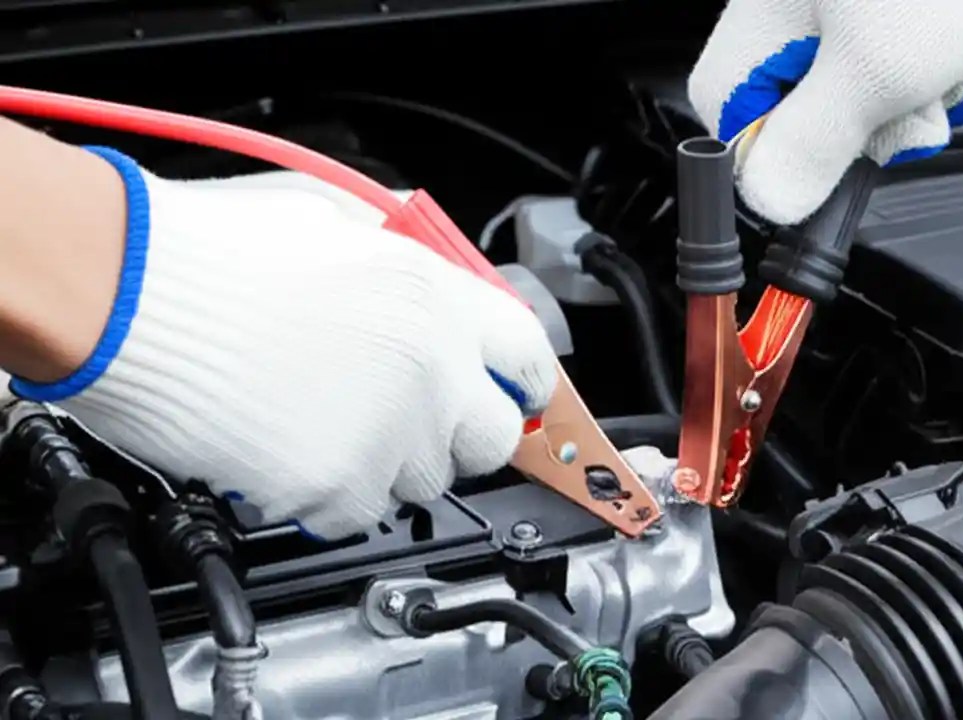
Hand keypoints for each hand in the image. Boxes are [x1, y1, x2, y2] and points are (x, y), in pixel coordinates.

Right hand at [7, 148, 557, 539]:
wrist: (129, 294)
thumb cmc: (211, 251)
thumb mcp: (331, 224)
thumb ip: (398, 269)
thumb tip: (424, 294)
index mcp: (434, 294)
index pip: (530, 355)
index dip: (524, 383)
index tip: (515, 399)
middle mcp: (431, 365)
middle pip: (493, 438)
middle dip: (456, 436)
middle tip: (405, 422)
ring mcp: (391, 431)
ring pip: (425, 483)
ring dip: (384, 466)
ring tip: (317, 425)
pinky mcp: (340, 486)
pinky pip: (357, 515)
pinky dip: (326, 498)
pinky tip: (283, 453)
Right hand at [689, 0, 962, 223]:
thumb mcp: (878, 71)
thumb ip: (813, 142)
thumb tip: (769, 197)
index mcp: (765, 14)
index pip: (727, 115)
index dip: (775, 158)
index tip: (828, 167)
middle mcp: (796, 1)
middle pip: (801, 102)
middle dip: (865, 124)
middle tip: (910, 111)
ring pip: (861, 79)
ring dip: (914, 94)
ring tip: (950, 66)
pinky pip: (903, 48)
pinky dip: (939, 60)